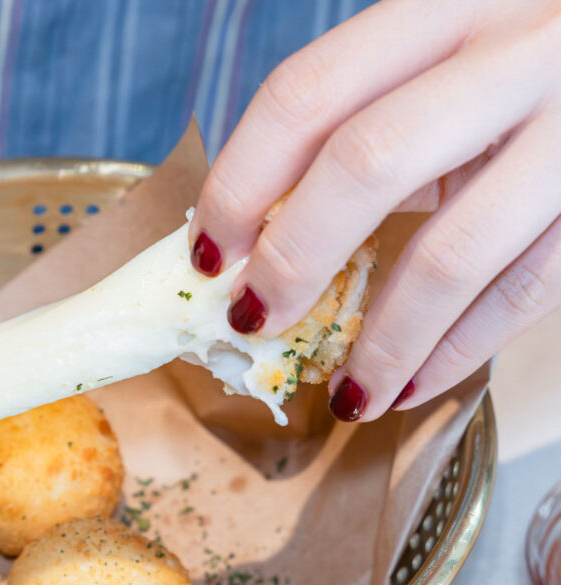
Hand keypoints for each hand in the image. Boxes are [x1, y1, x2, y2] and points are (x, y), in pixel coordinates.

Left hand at [190, 0, 560, 421]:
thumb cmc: (527, 70)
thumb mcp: (449, 64)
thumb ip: (368, 123)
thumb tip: (259, 236)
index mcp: (442, 10)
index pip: (306, 94)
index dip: (240, 182)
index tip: (208, 255)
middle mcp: (512, 53)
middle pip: (366, 163)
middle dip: (294, 258)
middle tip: (253, 320)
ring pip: (452, 250)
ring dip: (384, 341)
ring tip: (345, 395)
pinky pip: (526, 291)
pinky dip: (458, 352)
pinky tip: (411, 385)